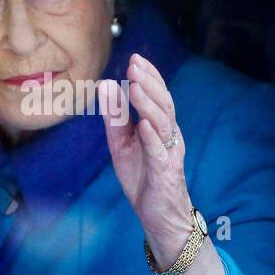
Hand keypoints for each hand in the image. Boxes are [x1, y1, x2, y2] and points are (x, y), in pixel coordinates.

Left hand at [99, 53, 194, 265]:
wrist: (158, 216)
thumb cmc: (143, 178)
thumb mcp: (121, 144)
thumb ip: (115, 117)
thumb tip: (105, 86)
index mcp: (159, 127)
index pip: (157, 96)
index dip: (149, 76)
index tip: (135, 58)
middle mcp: (169, 136)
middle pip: (163, 104)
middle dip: (149, 83)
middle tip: (135, 65)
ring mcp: (169, 153)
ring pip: (163, 123)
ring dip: (149, 103)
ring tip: (136, 87)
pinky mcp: (166, 172)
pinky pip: (160, 151)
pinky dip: (153, 137)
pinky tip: (144, 123)